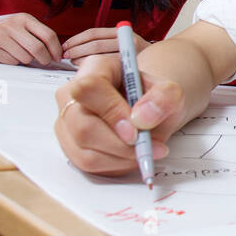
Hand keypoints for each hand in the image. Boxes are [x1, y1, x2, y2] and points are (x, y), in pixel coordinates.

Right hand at [0, 6, 62, 65]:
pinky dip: (12, 62)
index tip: (58, 57)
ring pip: (25, 57)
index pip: (48, 35)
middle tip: (44, 62)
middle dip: (44, 59)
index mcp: (23, 18)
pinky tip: (5, 54)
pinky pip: (11, 62)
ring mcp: (0, 37)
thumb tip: (55, 51)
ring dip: (25, 60)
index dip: (56, 49)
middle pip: (38, 49)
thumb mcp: (17, 24)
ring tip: (17, 53)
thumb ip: (35, 33)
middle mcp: (12, 26)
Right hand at [54, 53, 179, 175]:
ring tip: (146, 150)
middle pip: (83, 127)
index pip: (89, 88)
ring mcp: (66, 122)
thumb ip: (163, 98)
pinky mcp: (70, 146)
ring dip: (121, 158)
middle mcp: (72, 95)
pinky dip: (115, 166)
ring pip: (84, 152)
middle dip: (120, 145)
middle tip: (149, 146)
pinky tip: (131, 156)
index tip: (136, 131)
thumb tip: (142, 118)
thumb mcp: (169, 92)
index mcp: (95, 69)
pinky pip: (87, 165)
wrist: (147, 110)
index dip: (112, 112)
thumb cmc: (152, 98)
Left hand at [61, 27, 148, 64]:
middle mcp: (129, 42)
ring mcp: (131, 55)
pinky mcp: (131, 67)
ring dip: (81, 60)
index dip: (77, 40)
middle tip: (66, 57)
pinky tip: (85, 71)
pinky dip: (92, 69)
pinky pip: (106, 68)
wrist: (165, 63)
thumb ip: (106, 43)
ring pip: (99, 57)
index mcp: (123, 32)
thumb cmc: (139, 57)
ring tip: (73, 64)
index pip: (94, 34)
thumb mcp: (125, 44)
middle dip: (76, 51)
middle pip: (95, 45)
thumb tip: (75, 49)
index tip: (66, 46)